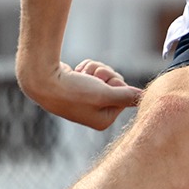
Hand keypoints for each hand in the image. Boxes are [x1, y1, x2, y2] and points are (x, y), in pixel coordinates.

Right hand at [19, 58, 143, 129]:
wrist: (43, 80)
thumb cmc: (74, 91)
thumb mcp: (105, 94)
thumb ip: (127, 96)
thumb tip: (146, 98)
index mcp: (103, 120)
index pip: (124, 95)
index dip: (116, 85)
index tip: (103, 84)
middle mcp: (95, 112)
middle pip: (116, 85)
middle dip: (105, 75)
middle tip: (92, 78)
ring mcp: (86, 99)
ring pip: (105, 76)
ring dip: (95, 70)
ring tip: (81, 74)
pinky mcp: (79, 86)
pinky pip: (93, 72)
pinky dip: (86, 68)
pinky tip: (76, 72)